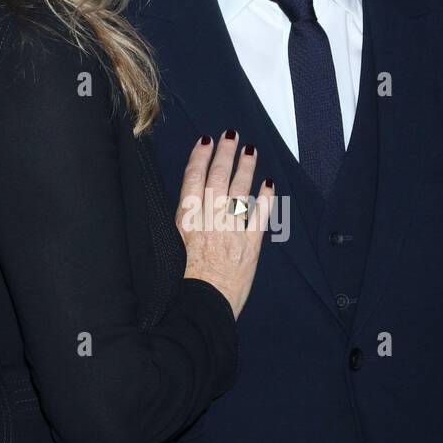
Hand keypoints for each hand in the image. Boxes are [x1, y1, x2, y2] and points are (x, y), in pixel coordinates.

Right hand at [176, 132, 273, 320]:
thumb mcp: (174, 248)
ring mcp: (231, 231)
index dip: (199, 158)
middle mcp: (209, 221)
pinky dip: (264, 198)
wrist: (202, 306)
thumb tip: (191, 202)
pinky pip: (259, 216)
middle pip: (217, 179)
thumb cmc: (184, 282)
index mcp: (187, 221)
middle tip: (230, 135)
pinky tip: (268, 183)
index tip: (205, 141)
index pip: (193, 180)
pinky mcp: (250, 245)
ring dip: (245, 168)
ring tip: (249, 150)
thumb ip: (185, 223)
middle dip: (223, 154)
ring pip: (238, 191)